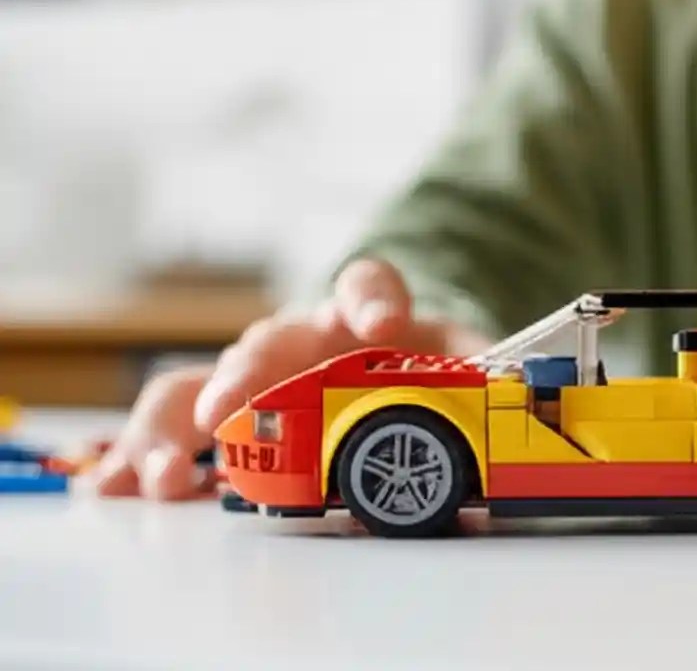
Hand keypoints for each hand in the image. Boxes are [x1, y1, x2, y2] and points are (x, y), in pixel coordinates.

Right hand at [82, 258, 492, 500]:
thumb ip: (487, 399)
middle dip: (248, 374)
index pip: (367, 283)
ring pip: (209, 376)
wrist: (394, 369)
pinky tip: (115, 482)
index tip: (379, 325)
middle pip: (272, 338)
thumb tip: (511, 438)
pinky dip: (145, 450)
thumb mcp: (469, 378)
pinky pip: (177, 419)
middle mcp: (307, 335)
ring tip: (165, 476)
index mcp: (370, 316)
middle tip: (225, 414)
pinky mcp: (230, 408)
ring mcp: (261, 370)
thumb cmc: (428, 374)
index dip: (372, 299)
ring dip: (180, 425)